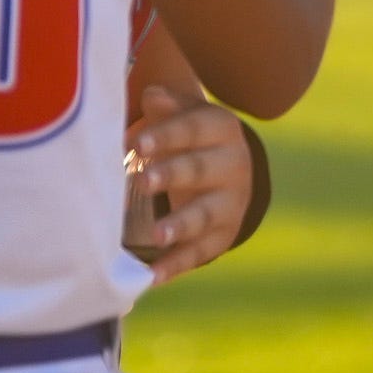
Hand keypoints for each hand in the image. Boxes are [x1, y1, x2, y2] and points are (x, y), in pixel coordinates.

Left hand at [128, 84, 256, 285]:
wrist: (229, 171)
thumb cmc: (190, 138)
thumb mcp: (184, 115)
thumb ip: (166, 106)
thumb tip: (152, 96)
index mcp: (221, 129)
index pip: (195, 128)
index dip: (168, 135)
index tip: (138, 142)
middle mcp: (233, 165)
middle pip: (202, 169)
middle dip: (172, 175)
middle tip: (142, 181)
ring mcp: (231, 204)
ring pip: (206, 215)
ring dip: (180, 225)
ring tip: (156, 235)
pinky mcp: (222, 236)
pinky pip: (199, 253)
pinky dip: (175, 266)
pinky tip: (151, 276)